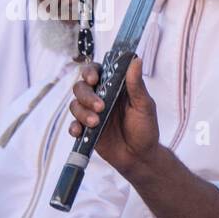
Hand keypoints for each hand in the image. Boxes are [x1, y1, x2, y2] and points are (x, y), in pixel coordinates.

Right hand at [68, 57, 159, 178]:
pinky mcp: (86, 130)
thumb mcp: (144, 106)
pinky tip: (79, 132)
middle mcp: (100, 98)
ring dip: (82, 112)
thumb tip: (136, 60)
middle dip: (87, 96)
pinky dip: (74, 127)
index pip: (97, 71)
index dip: (91, 71)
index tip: (94, 79)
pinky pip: (73, 125)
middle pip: (81, 87)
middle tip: (100, 107)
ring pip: (75, 105)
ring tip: (96, 123)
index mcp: (114, 88)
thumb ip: (137, 85)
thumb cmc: (145, 129)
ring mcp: (91, 113)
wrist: (140, 157)